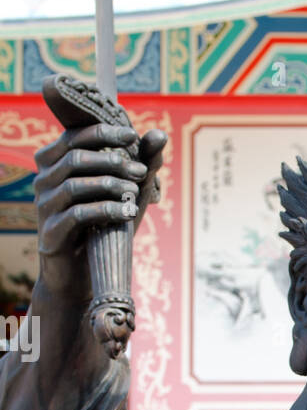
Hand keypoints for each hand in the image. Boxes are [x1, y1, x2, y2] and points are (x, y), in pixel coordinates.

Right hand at [34, 123, 165, 302]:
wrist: (81, 276)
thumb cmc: (103, 228)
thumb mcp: (126, 194)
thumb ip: (141, 164)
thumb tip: (160, 134)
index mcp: (54, 164)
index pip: (74, 136)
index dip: (103, 132)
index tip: (132, 136)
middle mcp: (43, 181)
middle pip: (74, 158)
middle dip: (112, 161)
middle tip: (140, 171)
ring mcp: (44, 207)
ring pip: (74, 184)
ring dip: (110, 184)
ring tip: (135, 192)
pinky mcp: (51, 232)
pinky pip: (77, 214)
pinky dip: (106, 210)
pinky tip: (128, 212)